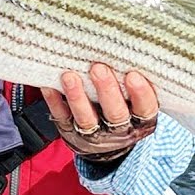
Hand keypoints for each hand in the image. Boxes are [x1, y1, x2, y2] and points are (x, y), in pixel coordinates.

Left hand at [41, 63, 159, 161]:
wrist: (105, 143)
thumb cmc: (124, 108)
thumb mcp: (136, 102)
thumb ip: (132, 82)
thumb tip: (127, 51)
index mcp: (140, 121)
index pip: (145, 108)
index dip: (140, 93)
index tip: (133, 75)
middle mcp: (118, 131)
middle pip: (115, 114)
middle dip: (107, 90)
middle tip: (98, 68)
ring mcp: (93, 134)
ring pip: (86, 119)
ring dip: (77, 97)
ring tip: (70, 76)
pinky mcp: (70, 132)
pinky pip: (62, 116)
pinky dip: (54, 101)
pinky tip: (49, 86)